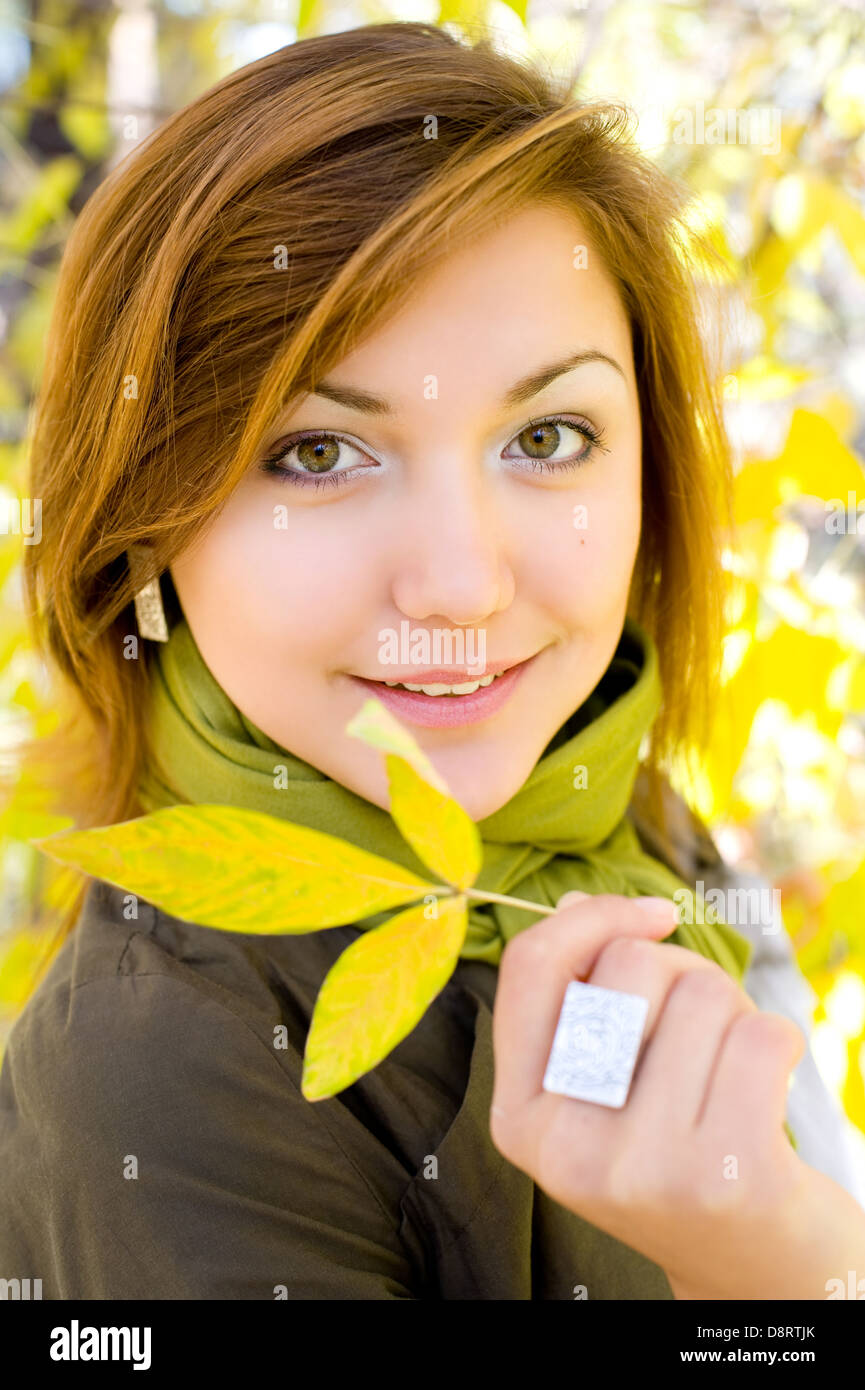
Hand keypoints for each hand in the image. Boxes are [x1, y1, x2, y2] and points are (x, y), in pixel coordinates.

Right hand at [489, 891, 864, 1298]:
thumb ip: (580, 999)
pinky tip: (765, 1094)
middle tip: (701, 1031)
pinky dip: (779, 1043)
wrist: (751, 1265)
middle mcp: (567, 1151)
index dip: (593, 917)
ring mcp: (645, 1168)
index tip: (650, 913)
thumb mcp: (601, 1086)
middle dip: (682, 973)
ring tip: (730, 1069)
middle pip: (629, 967)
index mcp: (519, 1119)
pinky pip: (762, 1035)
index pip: (530, 968)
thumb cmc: (674, 1146)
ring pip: (702, 992)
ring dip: (734, 1012)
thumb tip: (575, 905)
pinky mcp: (726, 1174)